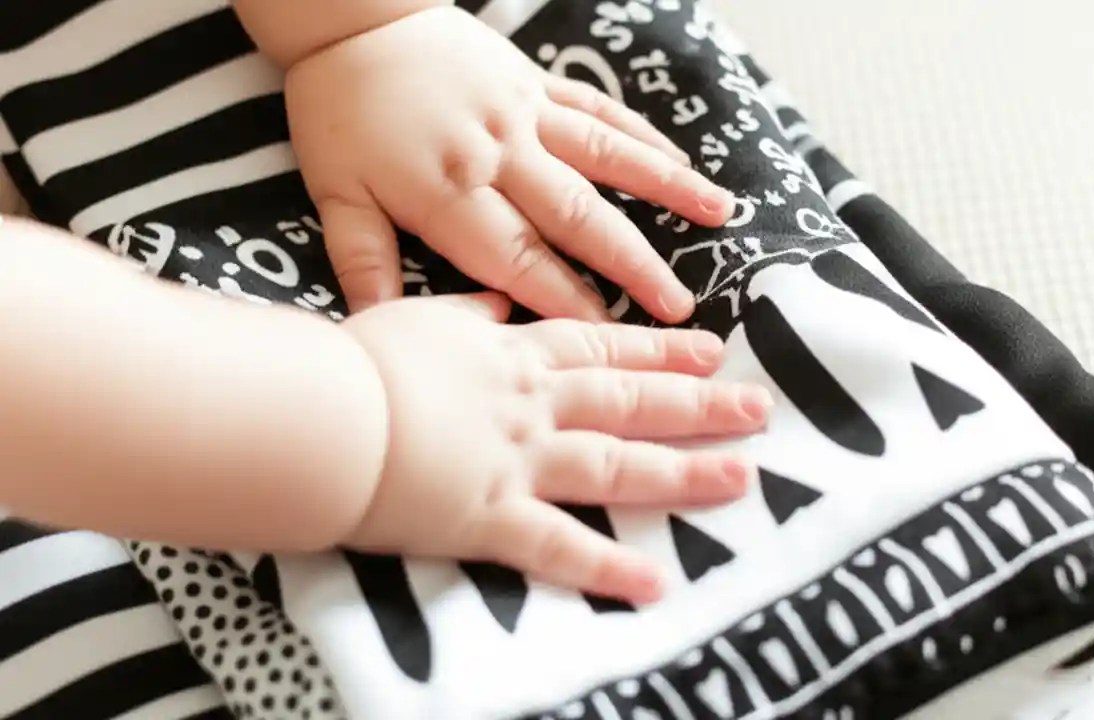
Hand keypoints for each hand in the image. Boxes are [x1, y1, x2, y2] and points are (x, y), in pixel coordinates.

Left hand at [286, 6, 733, 318]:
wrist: (351, 14)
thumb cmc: (338, 111)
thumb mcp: (336, 195)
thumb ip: (364, 263)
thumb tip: (380, 329)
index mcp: (448, 192)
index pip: (518, 260)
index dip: (565, 302)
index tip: (609, 339)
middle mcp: (500, 155)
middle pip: (577, 218)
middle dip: (631, 267)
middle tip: (678, 309)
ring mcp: (525, 115)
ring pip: (606, 158)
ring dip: (665, 189)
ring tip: (719, 216)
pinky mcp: (536, 84)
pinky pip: (599, 112)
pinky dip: (643, 138)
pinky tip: (683, 161)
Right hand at [341, 293, 770, 603]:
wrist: (321, 410)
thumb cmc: (362, 359)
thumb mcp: (422, 316)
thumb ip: (471, 312)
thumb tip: (499, 298)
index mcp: (513, 356)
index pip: (603, 348)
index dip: (663, 349)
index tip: (714, 349)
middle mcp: (532, 406)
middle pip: (631, 402)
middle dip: (700, 404)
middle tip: (760, 408)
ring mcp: (518, 462)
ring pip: (617, 465)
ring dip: (682, 473)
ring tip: (742, 478)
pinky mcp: (490, 519)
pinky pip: (558, 546)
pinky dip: (607, 568)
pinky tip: (655, 584)